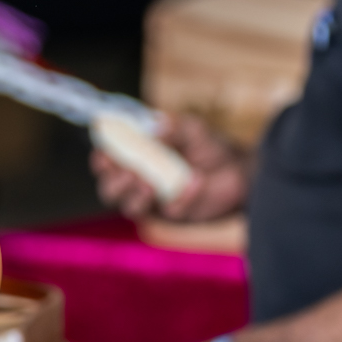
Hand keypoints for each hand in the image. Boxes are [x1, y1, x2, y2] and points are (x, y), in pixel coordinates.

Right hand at [92, 113, 247, 222]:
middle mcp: (138, 180)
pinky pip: (170, 211)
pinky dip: (181, 197)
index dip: (101, 160)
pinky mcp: (174, 214)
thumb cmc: (208, 146)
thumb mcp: (193, 129)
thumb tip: (155, 126)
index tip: (105, 155)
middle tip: (128, 173)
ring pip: (131, 207)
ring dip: (136, 196)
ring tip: (150, 184)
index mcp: (134, 156)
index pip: (106, 162)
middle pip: (109, 190)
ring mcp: (154, 201)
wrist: (240, 171)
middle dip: (114, 183)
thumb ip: (174, 127)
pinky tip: (195, 182)